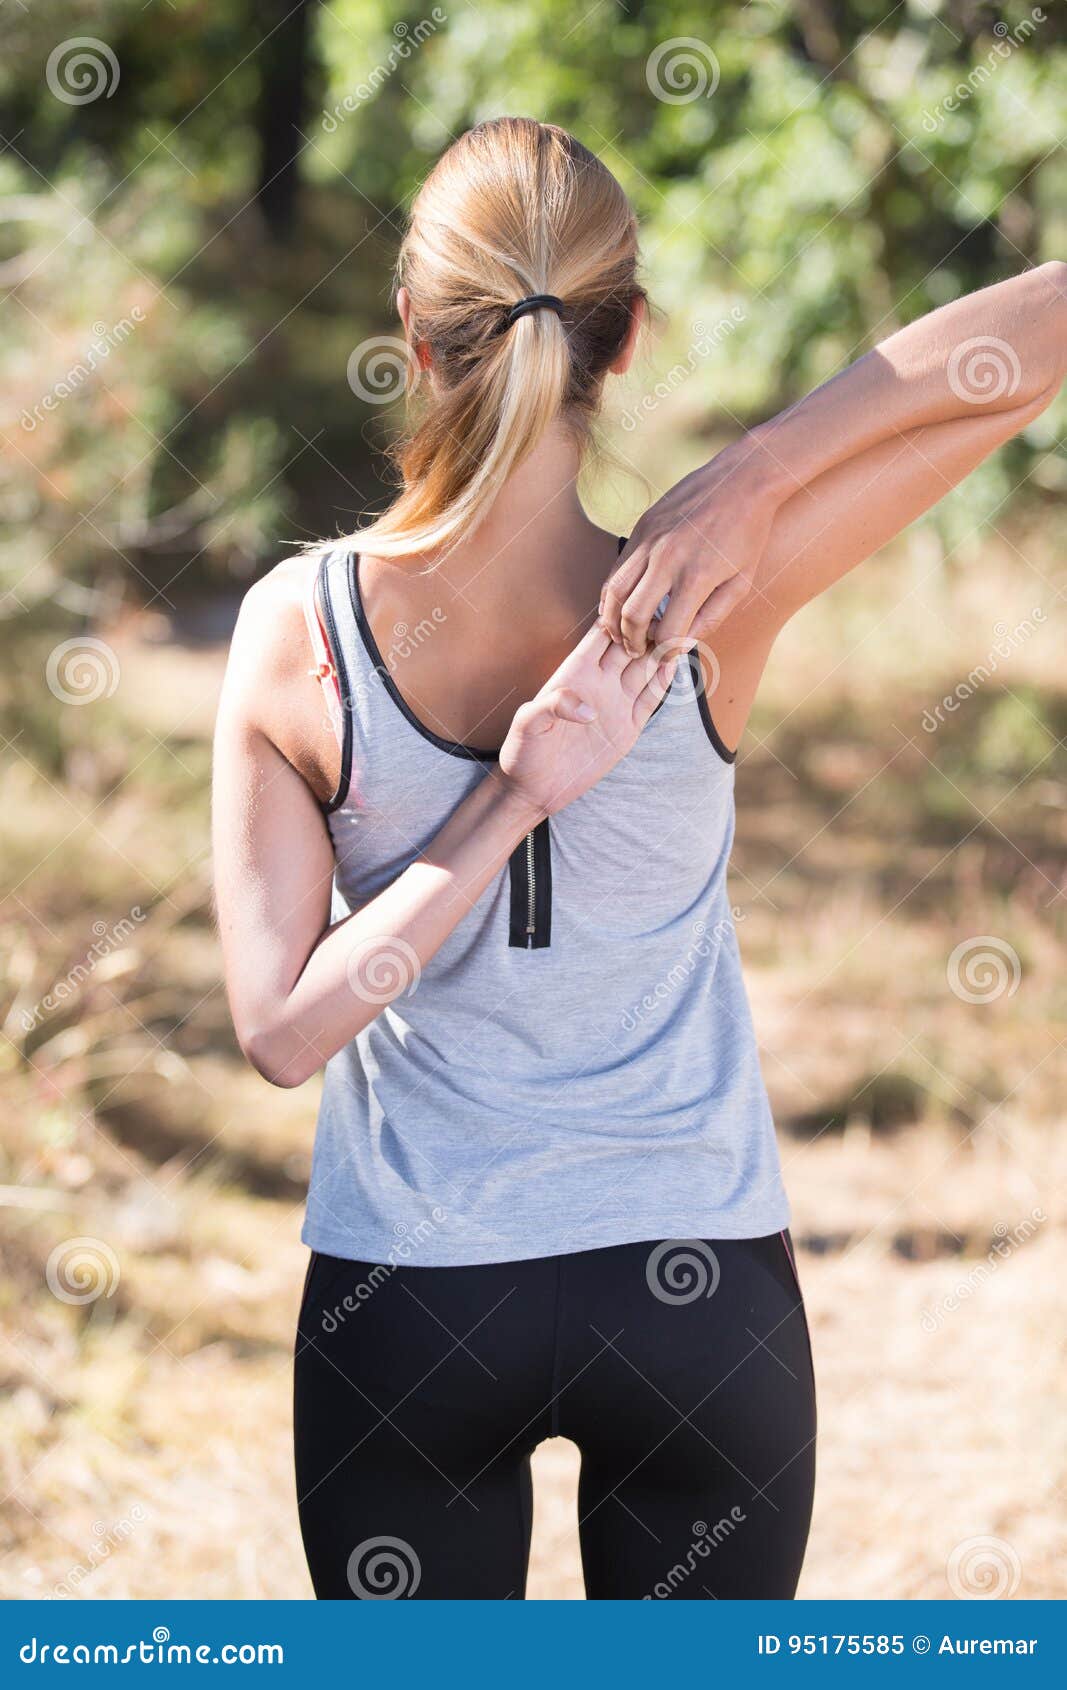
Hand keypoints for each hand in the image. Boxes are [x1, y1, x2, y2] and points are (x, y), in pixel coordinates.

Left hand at [497, 622, 677, 819]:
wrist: (535, 788)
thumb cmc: (523, 752)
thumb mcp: (527, 725)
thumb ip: (551, 706)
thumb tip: (588, 709)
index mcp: (574, 673)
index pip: (601, 635)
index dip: (619, 616)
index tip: (638, 601)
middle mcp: (599, 682)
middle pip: (630, 646)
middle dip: (649, 628)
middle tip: (669, 614)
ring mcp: (616, 703)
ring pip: (645, 669)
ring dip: (661, 651)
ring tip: (680, 632)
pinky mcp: (628, 727)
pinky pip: (650, 698)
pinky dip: (663, 681)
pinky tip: (674, 663)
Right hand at [599, 440, 779, 656]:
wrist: (741, 480)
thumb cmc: (747, 534)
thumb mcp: (741, 582)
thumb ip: (712, 617)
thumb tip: (683, 641)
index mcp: (696, 577)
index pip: (668, 632)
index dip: (665, 654)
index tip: (666, 658)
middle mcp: (667, 559)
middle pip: (632, 617)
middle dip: (632, 642)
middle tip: (638, 651)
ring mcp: (649, 541)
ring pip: (614, 593)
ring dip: (613, 620)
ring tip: (622, 634)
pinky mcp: (641, 527)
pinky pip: (617, 568)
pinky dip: (613, 594)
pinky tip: (622, 606)